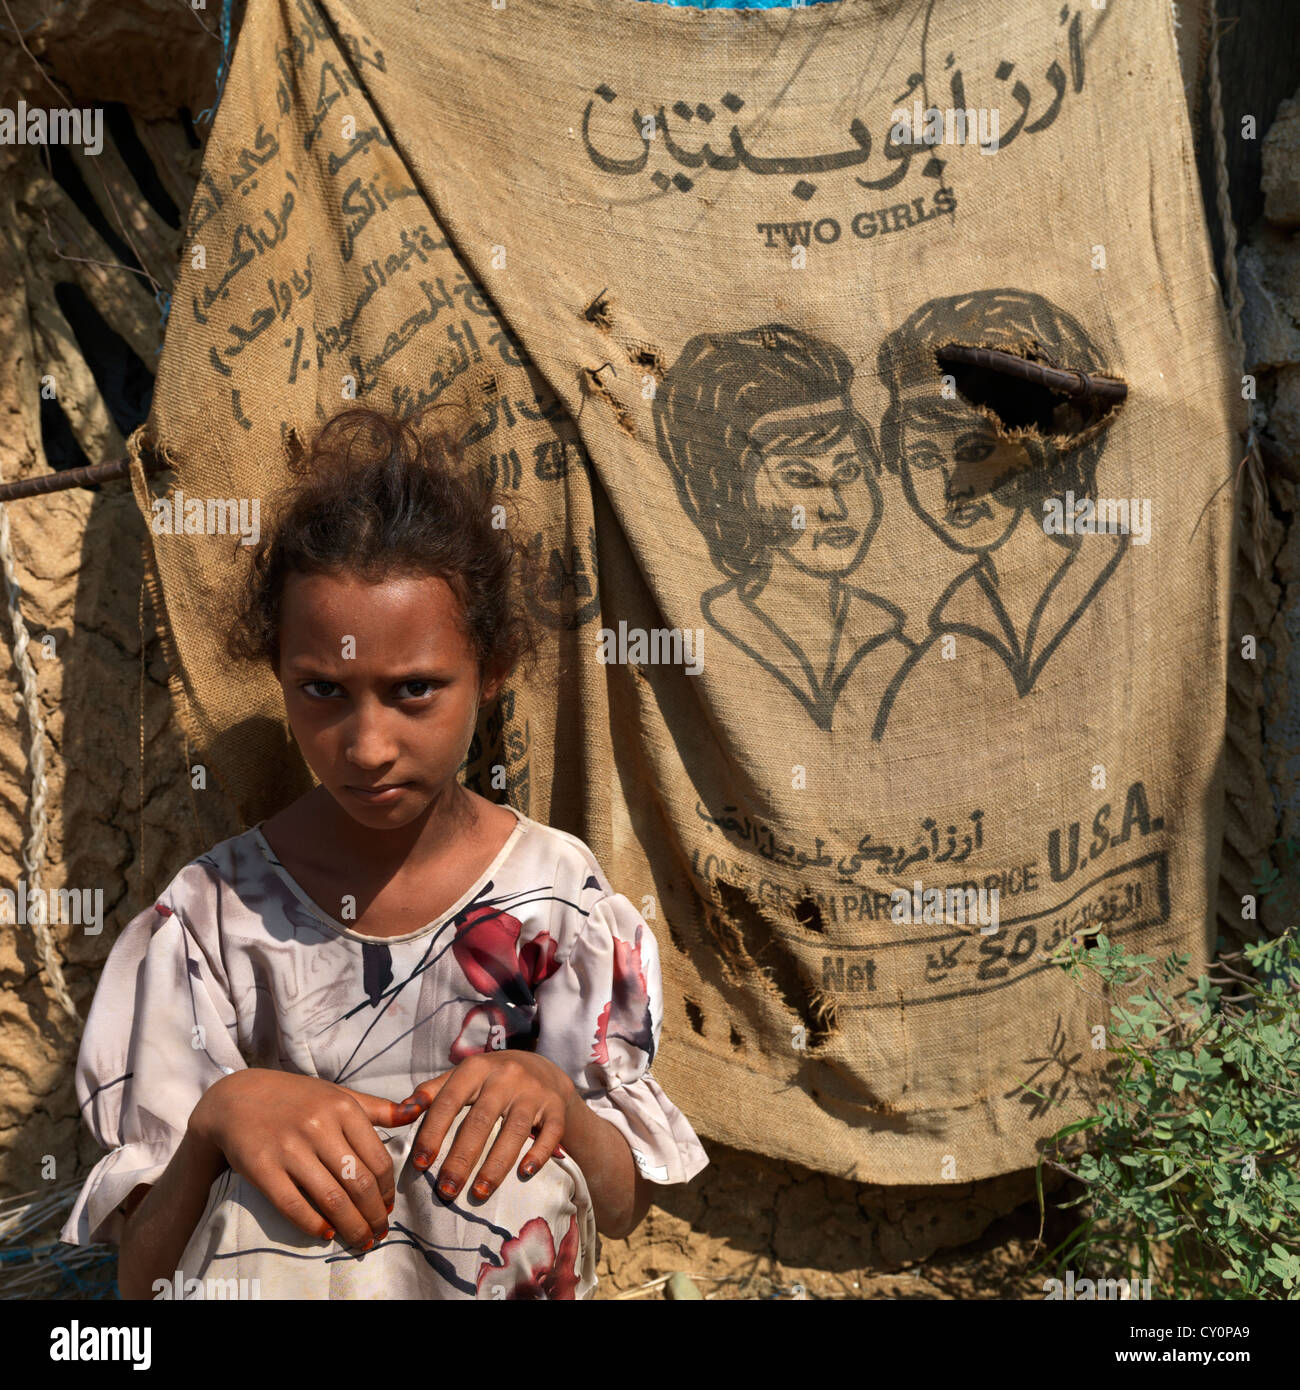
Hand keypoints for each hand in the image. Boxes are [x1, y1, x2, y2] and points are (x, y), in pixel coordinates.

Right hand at [187, 1068, 424, 1250]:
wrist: (237, 1098)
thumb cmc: (296, 1099)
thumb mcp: (337, 1095)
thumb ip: (376, 1108)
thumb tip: (415, 1112)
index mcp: (342, 1108)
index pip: (378, 1159)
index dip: (387, 1191)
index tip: (388, 1208)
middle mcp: (319, 1126)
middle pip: (359, 1183)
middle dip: (374, 1215)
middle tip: (379, 1233)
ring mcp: (290, 1147)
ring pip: (331, 1198)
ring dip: (352, 1226)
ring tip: (361, 1240)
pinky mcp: (262, 1167)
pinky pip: (293, 1204)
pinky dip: (313, 1224)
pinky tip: (327, 1234)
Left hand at [398, 1052, 577, 1202]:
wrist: (544, 1068)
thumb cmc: (493, 1078)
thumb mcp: (464, 1076)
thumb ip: (434, 1092)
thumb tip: (402, 1110)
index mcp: (476, 1068)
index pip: (449, 1101)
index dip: (433, 1132)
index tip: (421, 1164)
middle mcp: (505, 1077)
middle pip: (481, 1121)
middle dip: (461, 1159)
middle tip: (446, 1191)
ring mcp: (533, 1092)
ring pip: (513, 1131)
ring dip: (496, 1165)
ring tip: (479, 1193)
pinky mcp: (556, 1107)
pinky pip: (549, 1133)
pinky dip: (538, 1153)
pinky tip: (525, 1173)